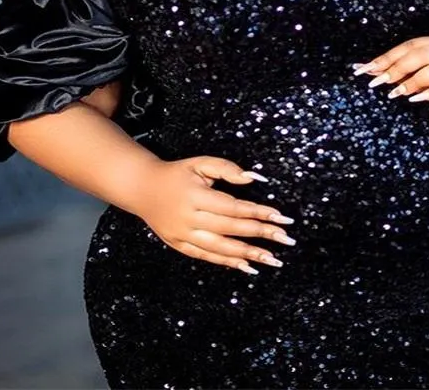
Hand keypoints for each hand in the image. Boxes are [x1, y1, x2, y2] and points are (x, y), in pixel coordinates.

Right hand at [132, 156, 296, 274]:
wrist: (142, 188)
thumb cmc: (177, 173)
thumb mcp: (200, 163)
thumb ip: (227, 169)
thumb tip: (253, 179)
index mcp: (196, 196)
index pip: (234, 207)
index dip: (259, 213)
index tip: (281, 217)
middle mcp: (190, 218)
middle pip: (232, 229)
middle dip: (261, 234)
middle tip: (286, 239)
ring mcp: (184, 235)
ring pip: (221, 248)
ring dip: (249, 254)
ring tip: (272, 259)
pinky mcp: (179, 245)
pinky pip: (207, 257)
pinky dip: (227, 262)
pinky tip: (247, 266)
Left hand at [352, 36, 428, 118]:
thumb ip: (407, 74)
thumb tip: (372, 73)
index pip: (411, 45)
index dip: (388, 57)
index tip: (367, 70)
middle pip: (421, 53)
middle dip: (397, 68)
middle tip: (379, 82)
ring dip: (413, 82)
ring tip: (396, 93)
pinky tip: (418, 98)